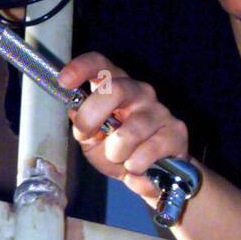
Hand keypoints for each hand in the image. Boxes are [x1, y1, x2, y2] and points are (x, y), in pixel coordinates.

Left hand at [58, 51, 188, 202]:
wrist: (153, 176)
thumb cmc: (118, 151)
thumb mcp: (92, 140)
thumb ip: (83, 125)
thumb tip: (77, 113)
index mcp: (115, 86)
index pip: (100, 64)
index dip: (81, 68)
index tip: (64, 81)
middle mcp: (139, 91)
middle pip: (115, 89)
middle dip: (92, 116)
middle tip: (86, 135)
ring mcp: (159, 110)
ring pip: (129, 132)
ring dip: (115, 153)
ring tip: (119, 158)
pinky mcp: (176, 131)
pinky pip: (147, 153)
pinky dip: (135, 166)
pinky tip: (137, 167)